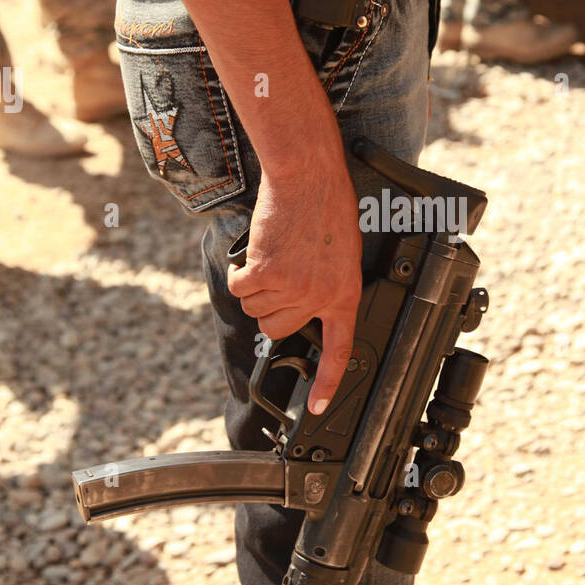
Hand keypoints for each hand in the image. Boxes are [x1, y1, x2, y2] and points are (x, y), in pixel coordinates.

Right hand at [228, 112, 362, 415]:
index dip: (329, 382)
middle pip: (277, 327)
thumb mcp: (342, 255)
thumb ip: (326, 287)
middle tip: (279, 275)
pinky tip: (255, 252)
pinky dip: (240, 271)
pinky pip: (241, 287)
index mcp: (344, 294)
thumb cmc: (327, 208)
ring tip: (274, 254)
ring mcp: (292, 287)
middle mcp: (319, 296)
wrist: (309, 178)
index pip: (338, 350)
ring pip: (256, 307)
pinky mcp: (266, 272)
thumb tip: (302, 311)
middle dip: (270, 306)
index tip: (320, 407)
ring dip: (256, 284)